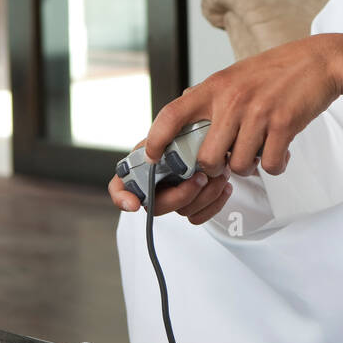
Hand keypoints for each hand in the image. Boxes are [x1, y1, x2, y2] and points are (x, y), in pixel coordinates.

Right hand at [108, 137, 246, 224]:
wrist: (212, 135)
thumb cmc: (188, 130)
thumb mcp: (173, 126)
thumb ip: (161, 138)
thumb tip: (155, 154)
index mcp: (142, 167)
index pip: (119, 188)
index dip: (122, 198)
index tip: (133, 203)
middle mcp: (155, 185)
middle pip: (157, 206)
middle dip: (182, 195)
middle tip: (201, 177)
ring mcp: (174, 196)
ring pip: (183, 211)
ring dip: (206, 195)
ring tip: (220, 174)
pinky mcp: (193, 204)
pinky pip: (199, 215)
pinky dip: (214, 203)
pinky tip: (223, 187)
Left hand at [145, 33, 339, 177]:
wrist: (321, 60)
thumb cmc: (279, 70)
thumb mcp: (236, 75)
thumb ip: (212, 97)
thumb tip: (186, 120)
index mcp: (216, 87)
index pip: (172, 115)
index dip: (156, 140)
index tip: (153, 156)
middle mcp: (233, 100)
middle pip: (208, 158)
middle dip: (218, 167)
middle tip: (231, 158)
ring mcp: (258, 113)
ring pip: (240, 165)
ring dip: (251, 166)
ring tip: (261, 150)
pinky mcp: (284, 125)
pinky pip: (271, 164)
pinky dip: (276, 165)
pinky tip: (281, 151)